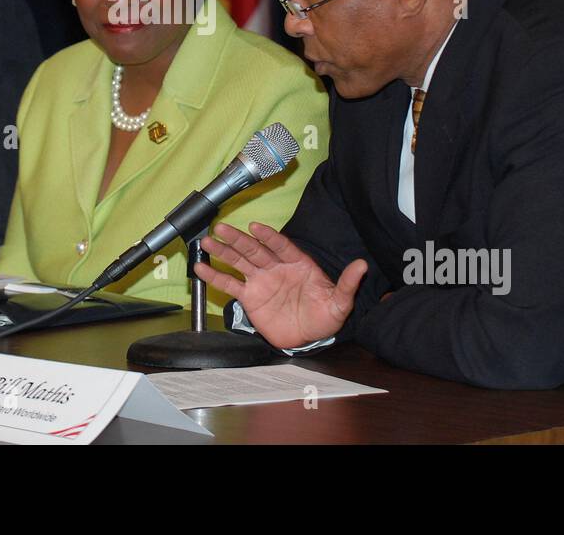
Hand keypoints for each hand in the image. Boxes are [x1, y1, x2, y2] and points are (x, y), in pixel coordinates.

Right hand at [195, 221, 367, 348]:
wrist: (309, 337)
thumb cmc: (325, 315)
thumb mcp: (340, 302)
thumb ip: (348, 284)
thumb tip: (362, 265)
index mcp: (297, 263)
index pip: (281, 246)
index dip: (269, 236)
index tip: (255, 226)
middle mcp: (276, 268)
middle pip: (255, 250)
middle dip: (238, 239)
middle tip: (221, 228)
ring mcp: (261, 281)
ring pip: (239, 262)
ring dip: (223, 252)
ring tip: (206, 241)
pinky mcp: (250, 297)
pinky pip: (230, 284)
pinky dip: (215, 277)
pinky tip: (201, 268)